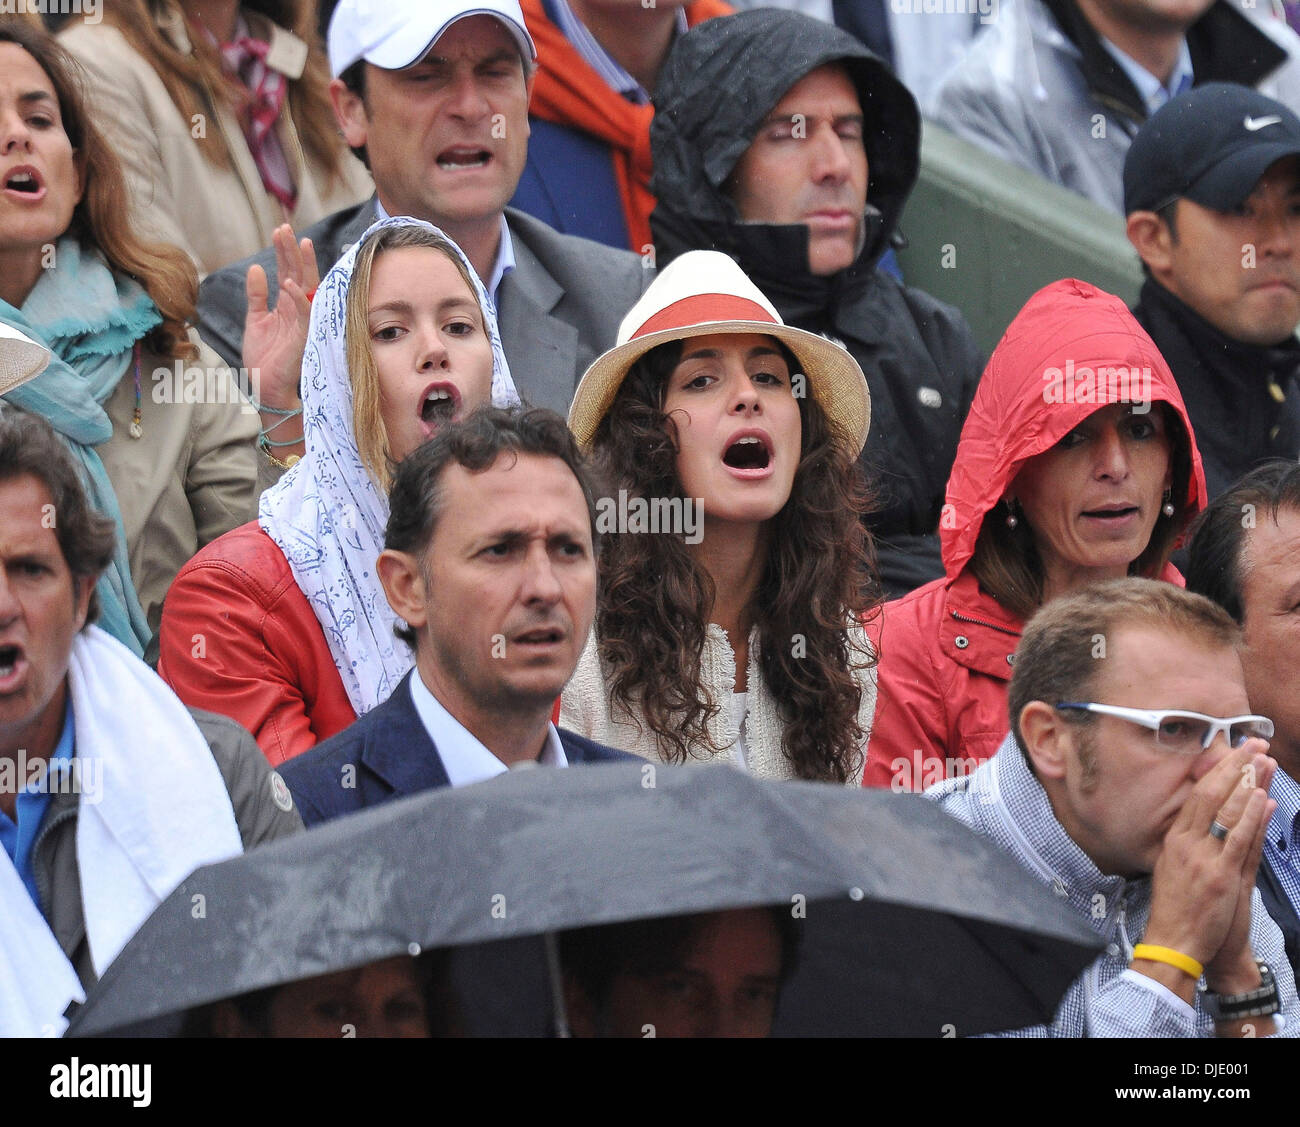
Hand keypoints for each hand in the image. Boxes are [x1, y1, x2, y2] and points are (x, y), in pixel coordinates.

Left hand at [242, 224, 317, 408]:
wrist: (265, 387)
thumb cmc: (263, 359)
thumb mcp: (255, 320)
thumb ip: (257, 295)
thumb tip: (258, 268)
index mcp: (287, 306)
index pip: (288, 272)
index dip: (284, 252)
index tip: (279, 231)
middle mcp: (299, 310)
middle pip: (300, 274)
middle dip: (292, 250)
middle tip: (285, 228)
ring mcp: (304, 322)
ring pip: (307, 288)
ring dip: (301, 265)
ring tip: (295, 241)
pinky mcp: (304, 336)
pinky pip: (305, 313)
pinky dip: (298, 298)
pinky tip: (288, 282)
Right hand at [1145, 746, 1274, 970]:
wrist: (1174, 942)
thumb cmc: (1178, 908)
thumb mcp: (1174, 867)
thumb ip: (1195, 841)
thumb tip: (1212, 816)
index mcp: (1174, 839)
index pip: (1196, 795)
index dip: (1218, 770)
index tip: (1235, 751)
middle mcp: (1185, 843)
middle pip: (1210, 794)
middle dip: (1234, 767)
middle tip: (1254, 744)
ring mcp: (1202, 858)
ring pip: (1226, 811)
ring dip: (1247, 783)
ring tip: (1263, 761)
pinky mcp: (1220, 876)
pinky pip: (1238, 840)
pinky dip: (1251, 817)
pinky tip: (1261, 799)